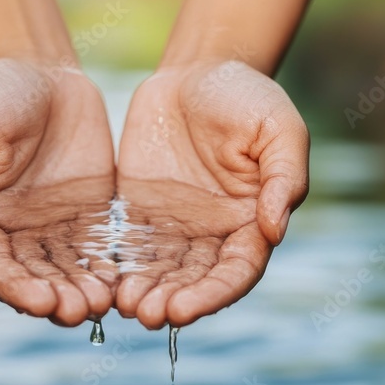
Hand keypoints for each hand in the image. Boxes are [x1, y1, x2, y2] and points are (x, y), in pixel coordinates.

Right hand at [0, 58, 115, 325]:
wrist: (42, 70)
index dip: (16, 289)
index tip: (41, 302)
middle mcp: (20, 233)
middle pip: (36, 279)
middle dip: (57, 299)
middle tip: (81, 311)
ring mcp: (58, 228)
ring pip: (71, 272)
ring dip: (85, 292)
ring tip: (105, 305)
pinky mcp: (94, 216)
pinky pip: (104, 248)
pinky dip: (113, 269)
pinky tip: (129, 282)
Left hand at [115, 60, 308, 328]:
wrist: (198, 69)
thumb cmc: (247, 96)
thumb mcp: (278, 127)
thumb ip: (282, 177)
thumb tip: (274, 230)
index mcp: (250, 222)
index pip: (235, 272)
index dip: (212, 295)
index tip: (184, 310)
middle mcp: (212, 234)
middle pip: (194, 281)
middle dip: (172, 302)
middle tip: (147, 315)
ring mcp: (173, 226)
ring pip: (159, 272)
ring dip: (144, 293)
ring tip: (125, 306)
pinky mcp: (138, 212)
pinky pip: (126, 246)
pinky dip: (117, 267)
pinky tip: (101, 280)